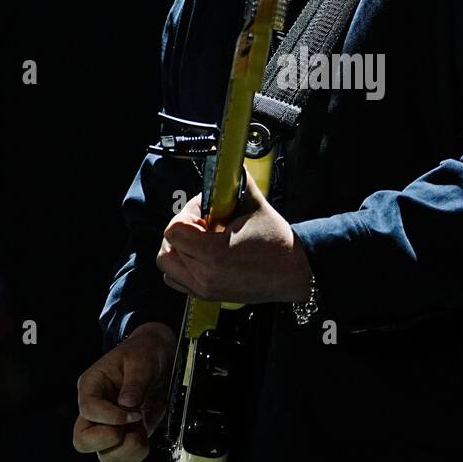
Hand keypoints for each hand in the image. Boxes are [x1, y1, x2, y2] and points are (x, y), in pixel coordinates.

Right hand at [72, 322, 174, 461]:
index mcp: (91, 386)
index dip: (109, 416)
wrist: (161, 357)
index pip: (87, 410)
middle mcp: (96, 410)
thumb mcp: (141, 359)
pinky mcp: (126, 435)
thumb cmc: (145, 352)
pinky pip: (124, 458)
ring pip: (104, 455)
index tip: (134, 411)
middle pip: (82, 440)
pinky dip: (136, 454)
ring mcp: (110, 426)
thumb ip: (135, 380)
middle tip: (129, 428)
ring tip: (140, 430)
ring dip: (125, 450)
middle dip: (107, 441)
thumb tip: (127, 403)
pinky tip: (145, 435)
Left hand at [156, 167, 312, 303]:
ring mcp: (205, 289)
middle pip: (166, 248)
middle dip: (181, 231)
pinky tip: (200, 255)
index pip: (174, 230)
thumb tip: (225, 166)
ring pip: (167, 266)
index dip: (187, 214)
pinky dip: (182, 265)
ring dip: (178, 249)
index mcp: (215, 255)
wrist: (295, 271)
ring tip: (200, 239)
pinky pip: (177, 280)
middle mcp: (206, 276)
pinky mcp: (208, 295)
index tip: (205, 211)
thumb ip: (235, 183)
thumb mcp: (255, 206)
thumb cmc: (279, 243)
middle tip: (203, 223)